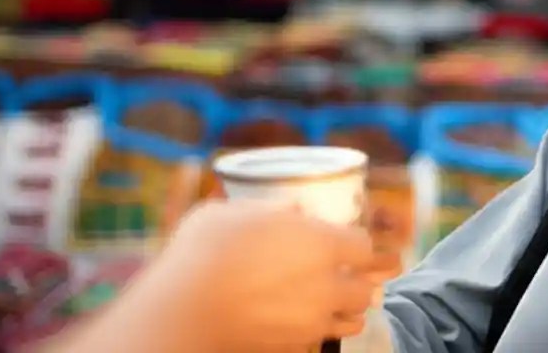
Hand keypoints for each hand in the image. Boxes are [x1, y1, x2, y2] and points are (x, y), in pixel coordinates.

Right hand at [139, 199, 378, 349]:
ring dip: (344, 310)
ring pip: (352, 322)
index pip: (364, 245)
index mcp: (321, 244)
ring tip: (325, 302)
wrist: (182, 311)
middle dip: (357, 281)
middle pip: (365, 289)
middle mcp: (326, 286)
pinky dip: (318, 334)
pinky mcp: (293, 348)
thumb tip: (296, 208)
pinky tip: (299, 323)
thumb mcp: (236, 211)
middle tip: (338, 274)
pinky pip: (321, 342)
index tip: (341, 240)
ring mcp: (311, 323)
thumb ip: (274, 209)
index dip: (354, 242)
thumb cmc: (206, 250)